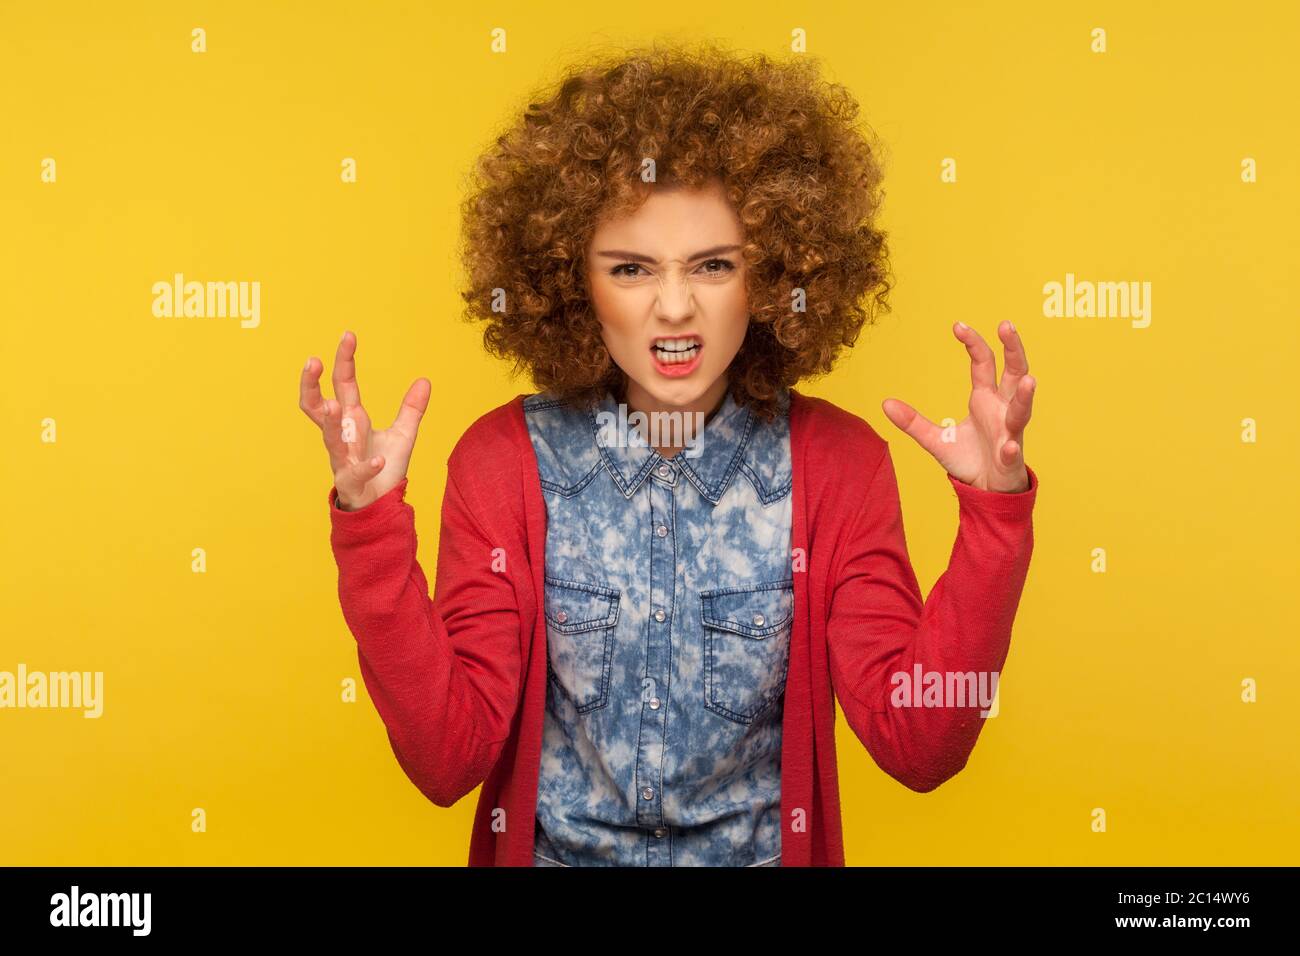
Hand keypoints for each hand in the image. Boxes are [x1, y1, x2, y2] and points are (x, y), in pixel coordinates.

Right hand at [299, 331, 430, 509]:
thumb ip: (411, 409)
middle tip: (311, 362)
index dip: (344, 360)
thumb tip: (424, 380)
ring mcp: (343, 459)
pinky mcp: (351, 483)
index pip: (343, 385)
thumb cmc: (383, 468)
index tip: (349, 336)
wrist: (380, 506)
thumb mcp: (403, 435)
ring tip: (334, 407)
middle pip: (316, 407)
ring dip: (330, 423)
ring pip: (329, 439)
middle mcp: (342, 436)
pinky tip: (378, 460)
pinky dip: (367, 466)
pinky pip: (356, 473)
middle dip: (311, 385)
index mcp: (352, 420)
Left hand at [881, 320, 1035, 492]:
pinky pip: (1012, 452)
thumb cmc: (969, 459)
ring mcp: (1010, 433)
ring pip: (1021, 410)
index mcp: (985, 398)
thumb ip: (912, 421)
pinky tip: (1007, 447)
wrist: (986, 491)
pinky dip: (1010, 449)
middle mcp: (1002, 409)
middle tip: (1007, 325)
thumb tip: (884, 403)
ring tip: (1030, 380)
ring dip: (1026, 396)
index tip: (958, 325)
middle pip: (1015, 372)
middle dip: (1013, 349)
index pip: (983, 363)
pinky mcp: (1009, 459)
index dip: (973, 343)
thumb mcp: (935, 439)